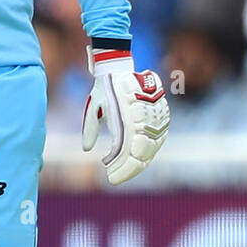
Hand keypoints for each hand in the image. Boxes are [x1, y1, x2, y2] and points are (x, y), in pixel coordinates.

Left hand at [81, 50, 169, 184]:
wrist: (120, 68)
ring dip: (138, 164)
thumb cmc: (103, 89)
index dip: (121, 168)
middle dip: (128, 170)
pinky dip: (148, 153)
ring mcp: (155, 117)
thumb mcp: (93, 107)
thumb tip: (86, 149)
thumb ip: (90, 128)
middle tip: (113, 179)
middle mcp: (143, 117)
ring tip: (123, 172)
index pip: (128, 151)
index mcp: (126, 116)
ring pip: (152, 149)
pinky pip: (158, 140)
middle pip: (142, 154)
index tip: (110, 178)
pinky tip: (137, 161)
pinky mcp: (161, 116)